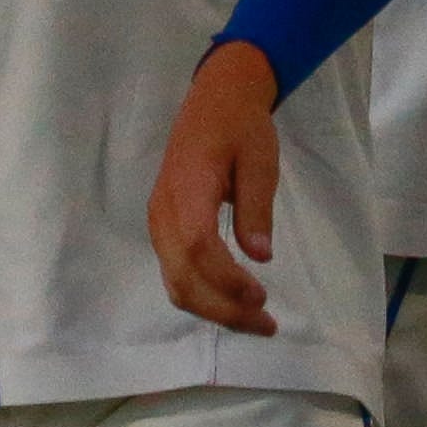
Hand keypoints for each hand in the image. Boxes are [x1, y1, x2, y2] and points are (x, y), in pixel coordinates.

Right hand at [148, 43, 283, 335]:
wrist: (214, 101)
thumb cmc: (240, 127)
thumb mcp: (259, 160)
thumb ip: (256, 207)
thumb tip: (260, 256)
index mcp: (187, 188)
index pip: (196, 245)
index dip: (225, 278)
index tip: (261, 296)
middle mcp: (164, 211)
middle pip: (181, 274)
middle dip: (222, 308)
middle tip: (267, 325)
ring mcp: (158, 221)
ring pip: (175, 280)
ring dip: (212, 309)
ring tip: (254, 322)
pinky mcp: (164, 227)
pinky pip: (175, 272)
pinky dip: (202, 296)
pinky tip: (231, 303)